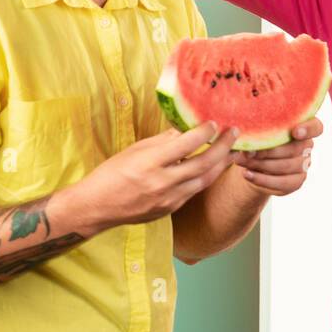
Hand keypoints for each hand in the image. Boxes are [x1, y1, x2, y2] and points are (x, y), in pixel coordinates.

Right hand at [66, 121, 239, 235]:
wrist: (97, 207)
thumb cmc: (111, 173)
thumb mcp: (135, 150)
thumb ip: (163, 141)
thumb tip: (186, 129)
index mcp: (149, 163)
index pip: (185, 145)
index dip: (203, 132)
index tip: (214, 123)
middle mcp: (161, 182)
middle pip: (203, 164)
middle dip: (222, 148)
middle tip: (235, 133)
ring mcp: (168, 199)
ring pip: (204, 180)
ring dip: (220, 164)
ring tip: (232, 150)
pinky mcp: (170, 209)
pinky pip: (194, 191)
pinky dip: (205, 177)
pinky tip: (212, 167)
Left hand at [228, 117, 323, 195]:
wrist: (253, 163)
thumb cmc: (256, 140)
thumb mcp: (256, 132)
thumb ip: (256, 132)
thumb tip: (243, 136)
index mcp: (302, 127)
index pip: (316, 127)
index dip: (308, 129)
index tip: (295, 132)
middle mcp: (307, 145)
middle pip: (296, 148)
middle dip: (270, 151)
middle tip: (249, 152)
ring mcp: (304, 164)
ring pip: (288, 166)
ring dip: (262, 165)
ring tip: (243, 162)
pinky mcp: (297, 181)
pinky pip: (282, 182)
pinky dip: (262, 179)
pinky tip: (248, 174)